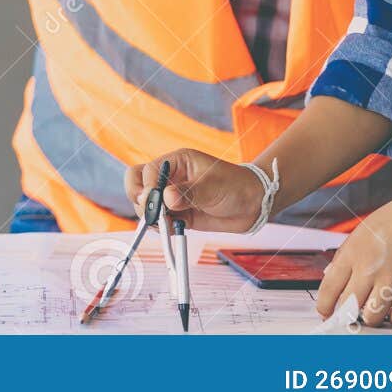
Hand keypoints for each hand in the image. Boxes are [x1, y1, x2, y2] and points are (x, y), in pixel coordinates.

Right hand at [123, 150, 269, 232]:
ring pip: (147, 205)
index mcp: (177, 162)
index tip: (153, 201)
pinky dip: (161, 227)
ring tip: (166, 224)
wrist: (253, 204)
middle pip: (139, 185)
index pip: (148, 171)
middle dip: (140, 200)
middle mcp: (171, 178)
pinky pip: (160, 221)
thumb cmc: (236, 185)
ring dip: (151, 216)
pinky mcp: (179, 214)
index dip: (147, 187)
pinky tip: (173, 228)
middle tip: (151, 214)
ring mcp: (173, 197)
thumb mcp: (212, 186)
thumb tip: (166, 198)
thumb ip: (188, 192)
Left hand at [315, 194, 391, 326]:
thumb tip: (330, 277)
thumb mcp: (359, 232)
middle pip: (348, 306)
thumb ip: (345, 256)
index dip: (324, 305)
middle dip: (344, 314)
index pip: (329, 287)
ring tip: (371, 311)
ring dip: (369, 317)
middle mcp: (369, 267)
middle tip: (346, 315)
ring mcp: (391, 278)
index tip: (325, 312)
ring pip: (372, 316)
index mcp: (353, 252)